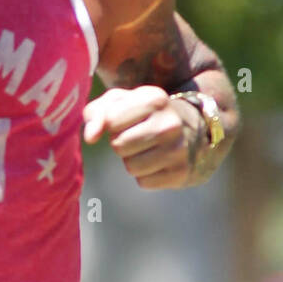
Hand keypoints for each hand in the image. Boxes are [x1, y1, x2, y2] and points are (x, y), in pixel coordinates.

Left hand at [82, 85, 199, 189]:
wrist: (192, 130)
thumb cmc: (143, 114)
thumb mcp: (119, 102)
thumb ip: (95, 113)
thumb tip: (90, 137)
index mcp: (154, 99)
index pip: (110, 121)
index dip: (111, 124)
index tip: (126, 120)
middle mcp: (170, 124)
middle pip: (118, 146)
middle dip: (121, 143)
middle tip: (137, 135)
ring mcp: (179, 150)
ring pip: (131, 167)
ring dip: (132, 160)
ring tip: (148, 148)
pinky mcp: (181, 173)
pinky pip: (143, 182)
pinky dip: (145, 174)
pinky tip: (158, 161)